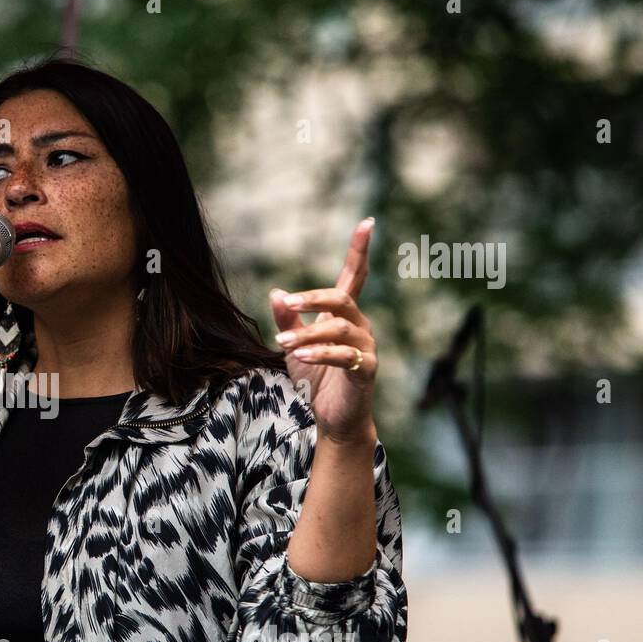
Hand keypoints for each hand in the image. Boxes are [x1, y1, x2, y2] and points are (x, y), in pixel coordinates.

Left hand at [269, 218, 378, 444]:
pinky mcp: (365, 370)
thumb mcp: (295, 346)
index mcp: (344, 316)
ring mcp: (365, 348)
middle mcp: (360, 326)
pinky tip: (302, 356)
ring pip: (340, 328)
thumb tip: (275, 292)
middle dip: (314, 298)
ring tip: (283, 342)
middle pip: (343, 299)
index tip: (367, 223)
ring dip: (309, 333)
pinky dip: (321, 354)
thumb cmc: (316, 380)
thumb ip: (288, 320)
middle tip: (288, 302)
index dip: (359, 251)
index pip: (355, 277)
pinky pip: (344, 356)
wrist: (333, 418)